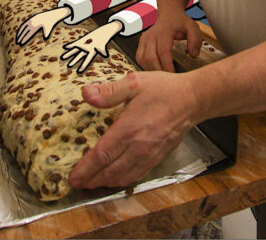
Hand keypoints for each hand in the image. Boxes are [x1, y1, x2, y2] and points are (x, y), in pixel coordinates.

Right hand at [16, 7, 70, 44]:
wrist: (50, 15)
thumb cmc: (50, 24)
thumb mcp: (49, 28)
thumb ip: (47, 33)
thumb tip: (45, 38)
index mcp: (36, 26)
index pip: (28, 34)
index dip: (24, 39)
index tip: (21, 44)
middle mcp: (32, 23)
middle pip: (24, 32)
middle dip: (20, 38)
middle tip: (17, 43)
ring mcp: (31, 20)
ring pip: (23, 28)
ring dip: (19, 33)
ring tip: (17, 39)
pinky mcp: (30, 19)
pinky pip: (24, 24)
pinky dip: (21, 28)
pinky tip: (19, 32)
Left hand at [60, 21, 122, 73]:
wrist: (102, 34)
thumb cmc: (102, 41)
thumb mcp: (102, 46)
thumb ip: (102, 50)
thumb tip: (105, 55)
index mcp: (91, 53)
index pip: (87, 60)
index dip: (83, 66)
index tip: (79, 71)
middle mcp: (86, 51)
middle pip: (79, 57)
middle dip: (74, 61)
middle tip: (68, 66)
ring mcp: (83, 46)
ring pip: (75, 51)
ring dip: (69, 54)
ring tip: (62, 58)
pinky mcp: (81, 41)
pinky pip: (75, 44)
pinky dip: (70, 45)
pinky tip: (65, 47)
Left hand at [68, 71, 199, 190]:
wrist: (192, 100)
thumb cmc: (163, 89)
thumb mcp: (134, 82)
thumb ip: (109, 91)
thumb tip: (86, 94)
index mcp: (129, 128)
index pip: (102, 155)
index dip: (86, 168)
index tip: (73, 177)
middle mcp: (139, 146)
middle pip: (110, 171)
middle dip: (91, 180)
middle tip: (78, 183)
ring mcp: (150, 154)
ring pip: (123, 177)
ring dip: (106, 183)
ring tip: (92, 183)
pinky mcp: (158, 157)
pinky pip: (137, 175)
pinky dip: (123, 181)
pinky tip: (116, 178)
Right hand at [136, 9, 202, 72]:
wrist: (169, 14)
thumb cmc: (180, 22)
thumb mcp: (193, 27)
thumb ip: (195, 40)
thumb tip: (193, 55)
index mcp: (164, 31)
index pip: (163, 51)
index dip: (167, 65)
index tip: (173, 75)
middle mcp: (151, 34)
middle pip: (150, 57)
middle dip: (159, 71)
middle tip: (168, 80)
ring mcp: (144, 39)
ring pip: (143, 59)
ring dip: (151, 70)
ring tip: (162, 77)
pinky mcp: (141, 43)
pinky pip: (139, 58)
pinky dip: (146, 66)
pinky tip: (156, 70)